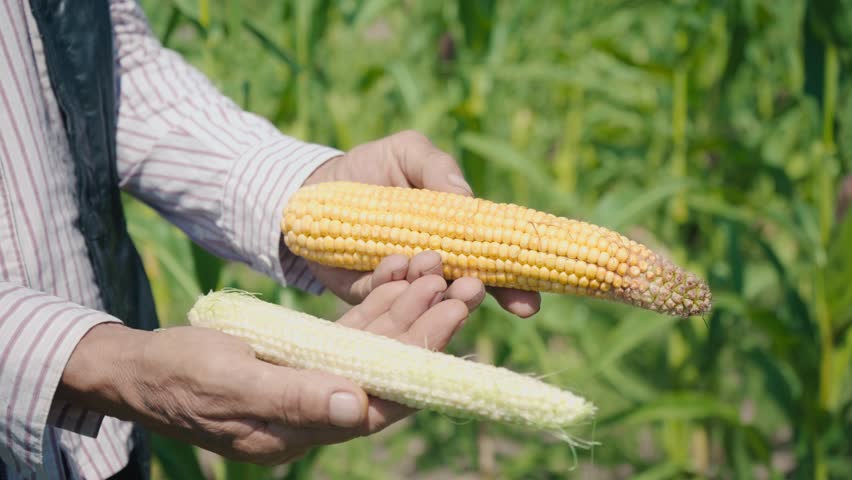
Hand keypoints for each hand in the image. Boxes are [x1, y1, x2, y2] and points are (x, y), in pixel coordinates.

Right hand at [57, 255, 480, 464]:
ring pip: (377, 345)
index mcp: (307, 427)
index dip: (425, 365)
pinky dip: (377, 304)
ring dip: (409, 309)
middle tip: (467, 286)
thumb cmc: (178, 377)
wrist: (141, 367)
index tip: (459, 325)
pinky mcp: (307, 357)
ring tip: (441, 271)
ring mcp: (317, 380)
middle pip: (391, 369)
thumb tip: (357, 405)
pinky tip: (401, 277)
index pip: (383, 401)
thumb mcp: (231, 382)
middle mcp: (322, 407)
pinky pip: (353, 332)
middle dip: (430, 328)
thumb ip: (294, 396)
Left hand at [301, 130, 540, 316]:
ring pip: (423, 299)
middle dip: (475, 296)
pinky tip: (394, 262)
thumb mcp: (407, 153)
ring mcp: (398, 286)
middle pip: (463, 294)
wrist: (315, 185)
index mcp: (455, 241)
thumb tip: (465, 198)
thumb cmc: (372, 167)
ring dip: (433, 287)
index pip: (493, 270)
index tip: (529, 304)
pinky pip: (380, 296)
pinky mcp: (363, 293)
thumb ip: (438, 168)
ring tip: (434, 266)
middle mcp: (432, 270)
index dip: (514, 288)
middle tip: (475, 288)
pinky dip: (390, 281)